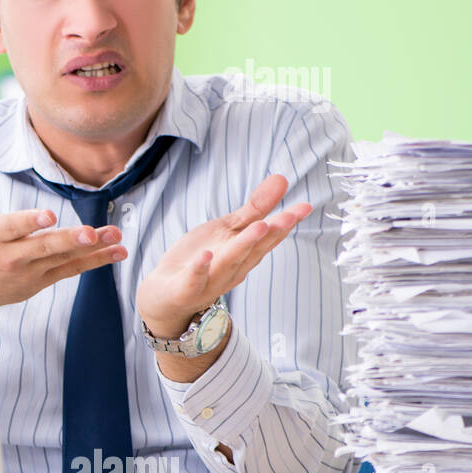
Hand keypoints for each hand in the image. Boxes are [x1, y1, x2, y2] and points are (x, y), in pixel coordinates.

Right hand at [0, 150, 126, 310]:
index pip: (15, 226)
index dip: (31, 221)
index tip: (49, 217)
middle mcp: (12, 255)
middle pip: (44, 245)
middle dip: (69, 240)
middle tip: (92, 232)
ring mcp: (29, 270)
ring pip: (63, 258)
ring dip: (93, 249)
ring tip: (116, 237)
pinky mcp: (41, 280)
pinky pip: (70, 269)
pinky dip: (95, 262)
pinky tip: (116, 252)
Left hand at [136, 174, 312, 336]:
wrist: (167, 294)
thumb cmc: (204, 258)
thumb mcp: (228, 229)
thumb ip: (255, 208)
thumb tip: (282, 178)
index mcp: (246, 254)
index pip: (269, 238)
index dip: (286, 223)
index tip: (305, 207)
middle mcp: (234, 269)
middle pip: (254, 250)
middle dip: (271, 233)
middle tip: (288, 217)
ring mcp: (211, 280)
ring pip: (229, 263)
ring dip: (243, 246)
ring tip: (258, 227)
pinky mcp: (186, 289)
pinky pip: (194, 279)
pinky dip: (200, 268)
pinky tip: (206, 255)